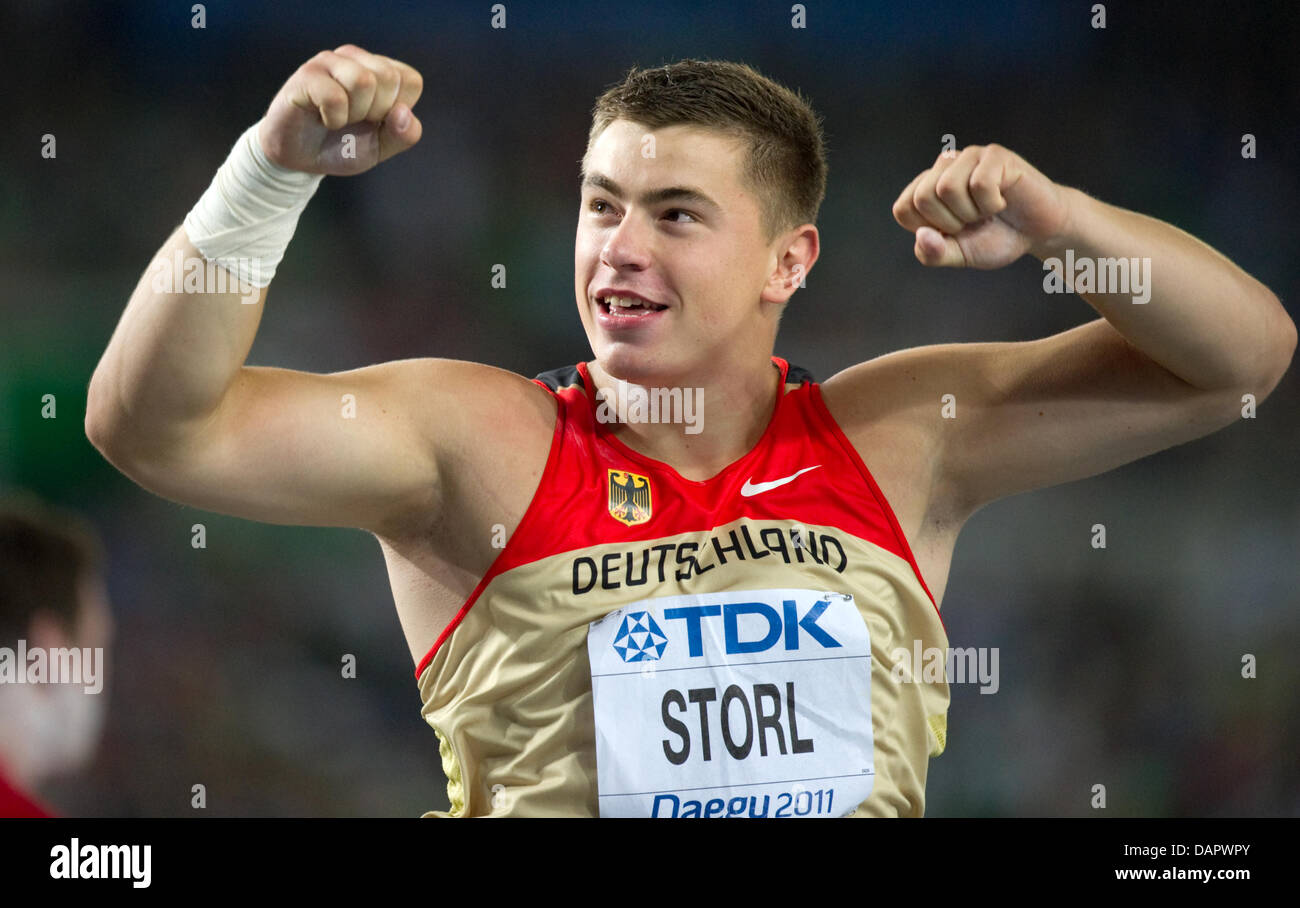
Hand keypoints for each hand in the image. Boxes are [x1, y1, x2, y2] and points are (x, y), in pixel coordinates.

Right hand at [257, 44, 423, 175]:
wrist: (301, 159)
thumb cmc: (342, 146)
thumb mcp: (382, 148)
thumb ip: (404, 135)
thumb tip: (403, 112)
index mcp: (379, 71)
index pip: (410, 81)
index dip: (398, 111)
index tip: (376, 121)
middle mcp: (355, 59)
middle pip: (388, 78)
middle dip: (376, 112)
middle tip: (354, 121)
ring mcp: (329, 63)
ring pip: (363, 81)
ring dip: (354, 114)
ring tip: (338, 118)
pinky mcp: (306, 75)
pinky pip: (335, 97)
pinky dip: (333, 119)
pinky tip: (322, 119)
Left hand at [891, 144, 1071, 268]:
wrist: (1039, 232)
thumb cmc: (997, 238)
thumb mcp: (959, 255)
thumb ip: (934, 253)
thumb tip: (922, 235)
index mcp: (928, 188)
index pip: (903, 208)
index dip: (928, 230)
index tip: (953, 232)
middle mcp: (944, 167)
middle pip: (923, 197)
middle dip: (950, 222)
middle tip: (973, 221)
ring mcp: (969, 157)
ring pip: (947, 188)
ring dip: (971, 212)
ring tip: (987, 211)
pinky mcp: (995, 155)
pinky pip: (979, 183)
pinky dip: (992, 204)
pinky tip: (1002, 202)